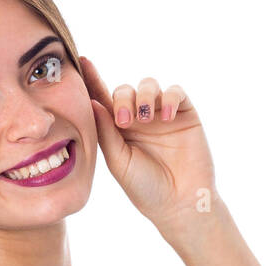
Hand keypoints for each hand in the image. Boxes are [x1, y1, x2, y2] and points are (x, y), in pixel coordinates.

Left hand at [79, 55, 218, 231]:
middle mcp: (138, 118)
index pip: (102, 99)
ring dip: (143, 96)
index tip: (81, 61)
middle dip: (122, 98)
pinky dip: (169, 98)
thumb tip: (91, 102)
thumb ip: (106, 132)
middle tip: (124, 120)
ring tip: (143, 118)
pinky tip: (166, 117)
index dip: (92, 79)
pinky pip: (175, 92)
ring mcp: (161, 114)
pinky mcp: (184, 114)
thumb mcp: (118, 161)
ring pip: (148, 85)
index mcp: (117, 129)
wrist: (179, 203)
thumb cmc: (145, 188)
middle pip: (124, 90)